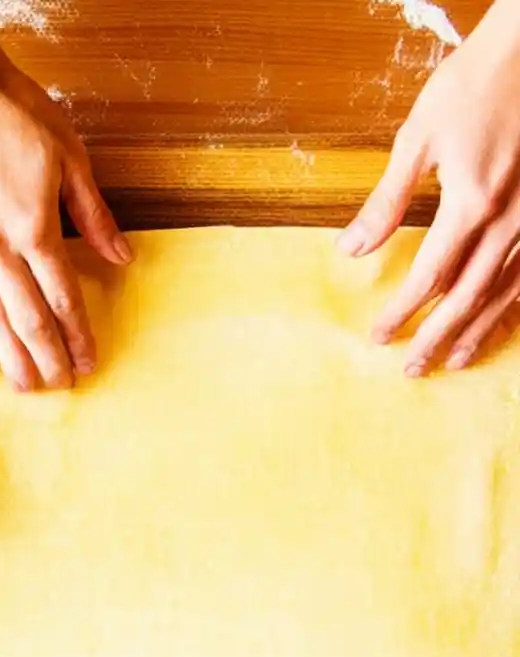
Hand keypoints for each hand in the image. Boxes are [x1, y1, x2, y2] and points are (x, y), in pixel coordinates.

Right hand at [0, 58, 131, 390]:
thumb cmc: (11, 111)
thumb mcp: (68, 156)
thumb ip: (92, 214)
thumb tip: (122, 258)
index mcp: (35, 226)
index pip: (63, 296)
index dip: (78, 335)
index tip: (87, 361)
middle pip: (26, 316)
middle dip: (46, 357)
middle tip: (59, 386)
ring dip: (7, 355)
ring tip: (22, 386)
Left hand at [337, 0, 519, 375]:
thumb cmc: (471, 88)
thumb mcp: (416, 140)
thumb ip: (386, 201)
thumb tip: (351, 249)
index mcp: (471, 203)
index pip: (429, 277)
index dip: (402, 312)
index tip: (378, 336)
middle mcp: (512, 221)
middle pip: (468, 297)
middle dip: (436, 336)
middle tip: (409, 369)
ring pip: (507, 293)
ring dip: (477, 331)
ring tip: (450, 361)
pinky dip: (511, 306)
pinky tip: (494, 324)